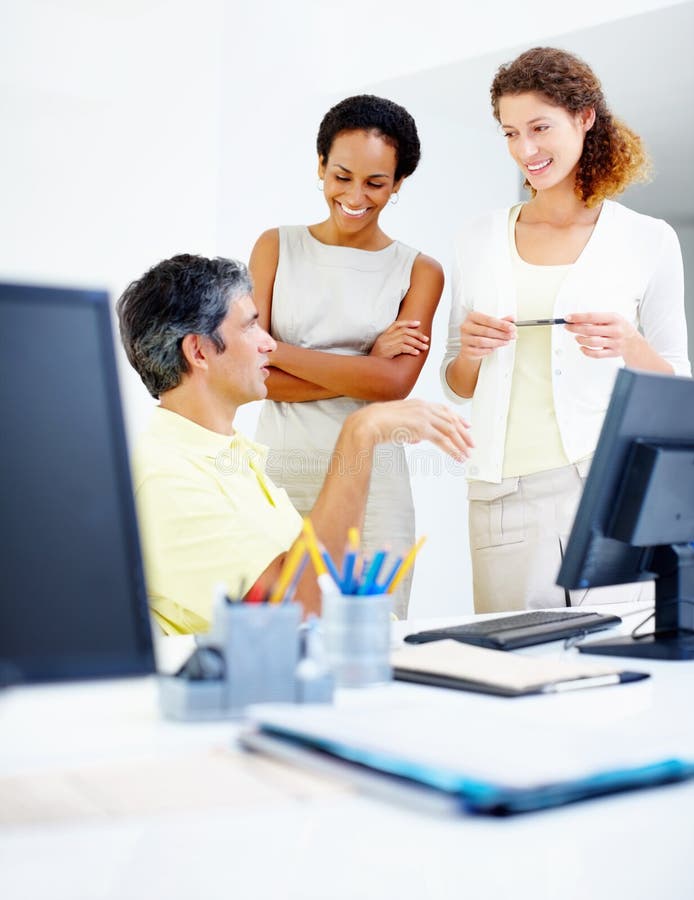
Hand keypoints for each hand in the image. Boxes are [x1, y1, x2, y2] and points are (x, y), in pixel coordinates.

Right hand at [353, 399, 473, 462]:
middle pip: (450, 420)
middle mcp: (424, 407)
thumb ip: (410, 429)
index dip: (457, 418)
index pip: (444, 409)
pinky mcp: (422, 428)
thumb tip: (418, 438)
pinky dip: (453, 449)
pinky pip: (443, 440)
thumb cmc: (377, 424)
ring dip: (460, 443)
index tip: (466, 426)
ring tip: (467, 454)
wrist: (368, 423)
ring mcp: (424, 416)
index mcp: (418, 403)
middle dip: (463, 433)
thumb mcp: (398, 423)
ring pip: (450, 430)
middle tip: (471, 443)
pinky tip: (458, 456)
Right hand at [370, 320, 429, 357]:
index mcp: (383, 336)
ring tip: (425, 347)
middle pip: (404, 331)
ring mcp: (385, 345)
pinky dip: (411, 350)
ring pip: (405, 339)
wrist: (369, 371)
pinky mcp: (387, 352)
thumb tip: (409, 341)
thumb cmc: (379, 362)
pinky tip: (417, 353)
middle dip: (417, 334)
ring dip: (417, 343)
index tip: (419, 323)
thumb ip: (393, 343)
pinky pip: (402, 348)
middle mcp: (384, 338)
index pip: (397, 324)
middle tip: (426, 339)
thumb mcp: (384, 350)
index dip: (408, 323)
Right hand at [458, 311, 515, 360]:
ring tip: (505, 342)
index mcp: (472, 316)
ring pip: (482, 341)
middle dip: (501, 334)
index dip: (502, 324)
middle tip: (511, 336)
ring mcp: (464, 338)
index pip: (488, 320)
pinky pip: (478, 351)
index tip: (512, 327)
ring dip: (496, 343)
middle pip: (486, 330)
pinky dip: (488, 350)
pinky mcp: (465, 350)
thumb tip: (512, 318)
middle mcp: (466, 327)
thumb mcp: (491, 324)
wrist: (471, 345)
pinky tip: (494, 348)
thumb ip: (502, 321)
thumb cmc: (481, 332)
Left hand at [564, 312, 641, 359]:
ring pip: (592, 342)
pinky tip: (582, 347)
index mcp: (614, 318)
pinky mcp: (612, 353)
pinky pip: (596, 354)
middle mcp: (615, 330)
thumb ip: (597, 318)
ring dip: (580, 339)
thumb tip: (576, 320)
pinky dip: (586, 351)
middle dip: (575, 328)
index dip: (578, 317)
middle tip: (568, 327)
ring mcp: (614, 342)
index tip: (568, 318)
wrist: (635, 343)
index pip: (592, 317)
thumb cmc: (621, 328)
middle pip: (589, 330)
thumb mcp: (613, 318)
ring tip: (577, 337)